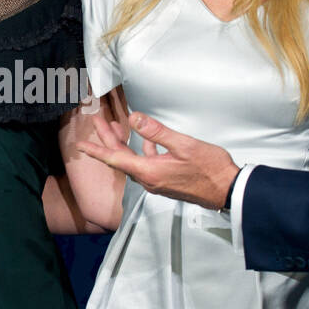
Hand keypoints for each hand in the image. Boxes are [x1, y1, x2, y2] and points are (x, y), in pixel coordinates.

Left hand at [78, 110, 238, 209]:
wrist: (228, 190)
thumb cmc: (209, 168)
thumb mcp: (183, 145)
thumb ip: (157, 131)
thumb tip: (134, 118)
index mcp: (149, 171)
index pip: (115, 159)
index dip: (96, 150)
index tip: (80, 145)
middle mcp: (149, 179)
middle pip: (121, 157)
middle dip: (107, 138)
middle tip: (96, 121)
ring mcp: (158, 181)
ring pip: (133, 160)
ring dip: (123, 143)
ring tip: (114, 126)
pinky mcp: (166, 181)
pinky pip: (147, 163)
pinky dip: (143, 149)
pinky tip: (146, 139)